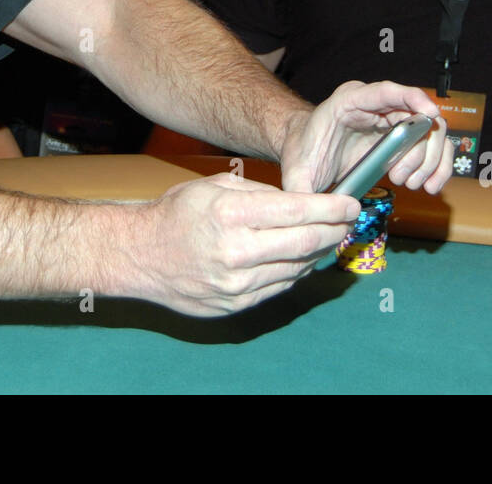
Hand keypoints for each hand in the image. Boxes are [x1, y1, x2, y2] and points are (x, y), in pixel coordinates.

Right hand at [129, 173, 358, 315]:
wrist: (139, 255)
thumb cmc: (177, 214)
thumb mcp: (215, 186)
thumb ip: (260, 193)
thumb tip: (300, 203)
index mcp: (231, 215)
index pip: (297, 212)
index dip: (331, 208)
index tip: (351, 203)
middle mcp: (236, 252)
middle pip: (304, 242)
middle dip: (334, 230)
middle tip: (349, 221)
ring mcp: (236, 284)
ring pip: (296, 268)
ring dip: (318, 253)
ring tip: (329, 237)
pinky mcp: (234, 305)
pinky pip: (278, 287)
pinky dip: (295, 271)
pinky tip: (302, 258)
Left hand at [279, 80, 450, 195]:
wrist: (308, 150)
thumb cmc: (304, 152)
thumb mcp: (297, 170)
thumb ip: (299, 189)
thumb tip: (317, 213)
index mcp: (348, 101)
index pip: (384, 91)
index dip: (411, 98)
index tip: (430, 113)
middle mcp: (375, 105)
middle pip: (416, 115)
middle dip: (418, 150)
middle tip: (401, 177)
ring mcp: (392, 119)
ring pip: (430, 131)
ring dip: (429, 161)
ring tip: (411, 183)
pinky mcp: (402, 137)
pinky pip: (431, 145)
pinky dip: (437, 165)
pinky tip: (430, 186)